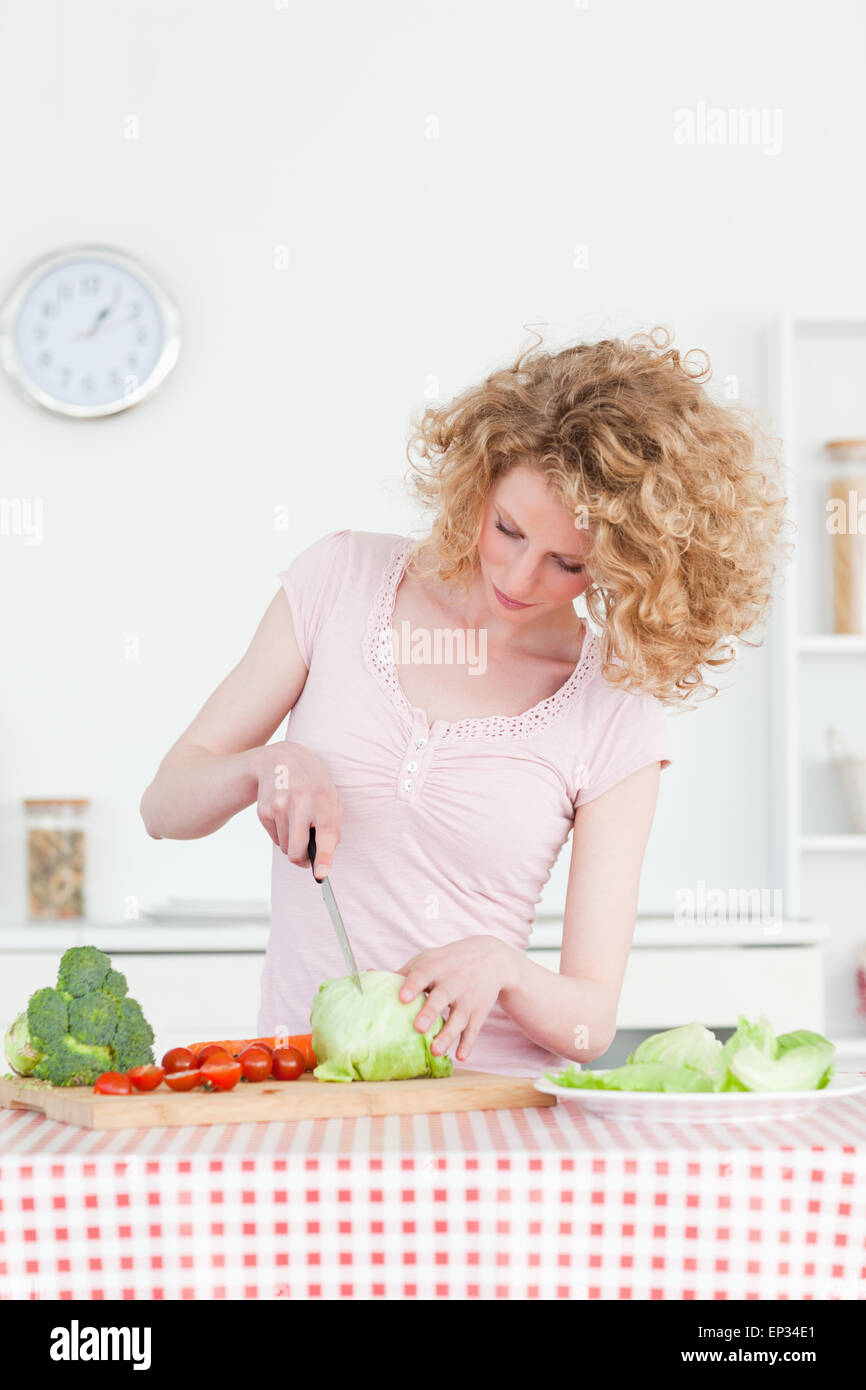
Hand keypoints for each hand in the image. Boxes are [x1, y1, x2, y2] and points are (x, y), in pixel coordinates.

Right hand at [254, 741, 341, 876]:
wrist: (282, 759)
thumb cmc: (313, 783)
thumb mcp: (331, 798)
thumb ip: (332, 828)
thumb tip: (323, 859)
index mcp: (323, 799)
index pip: (325, 833)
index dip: (324, 857)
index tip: (321, 875)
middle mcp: (300, 802)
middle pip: (296, 851)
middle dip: (302, 860)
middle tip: (307, 857)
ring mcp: (279, 806)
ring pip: (285, 848)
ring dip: (292, 843)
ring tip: (297, 823)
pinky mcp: (264, 810)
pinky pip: (274, 839)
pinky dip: (281, 834)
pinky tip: (285, 815)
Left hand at [396, 936, 518, 1062]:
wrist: (490, 958)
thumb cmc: (447, 962)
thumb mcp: (427, 961)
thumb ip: (401, 973)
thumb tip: (367, 976)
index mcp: (434, 969)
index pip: (421, 976)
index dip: (412, 986)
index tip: (403, 998)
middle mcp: (451, 983)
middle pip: (440, 998)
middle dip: (430, 1013)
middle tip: (418, 1027)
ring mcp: (467, 999)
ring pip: (457, 1018)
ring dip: (447, 1035)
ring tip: (435, 1050)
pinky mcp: (479, 1012)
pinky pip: (473, 1030)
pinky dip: (468, 1043)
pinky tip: (460, 1057)